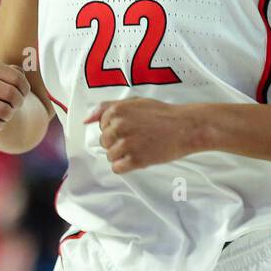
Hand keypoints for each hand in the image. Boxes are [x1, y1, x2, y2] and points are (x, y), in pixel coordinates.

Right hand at [0, 58, 29, 134]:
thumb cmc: (6, 91)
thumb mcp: (14, 78)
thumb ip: (20, 73)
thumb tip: (23, 69)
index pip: (17, 78)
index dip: (25, 90)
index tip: (21, 92)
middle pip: (10, 94)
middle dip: (18, 103)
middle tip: (14, 105)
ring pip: (2, 110)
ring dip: (9, 114)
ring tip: (5, 112)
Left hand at [84, 97, 204, 172]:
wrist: (185, 127)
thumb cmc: (161, 114)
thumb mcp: (134, 102)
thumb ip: (107, 107)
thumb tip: (85, 120)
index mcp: (116, 111)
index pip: (102, 125)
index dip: (116, 128)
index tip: (131, 127)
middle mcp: (118, 126)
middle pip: (104, 142)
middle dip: (118, 142)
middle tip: (137, 138)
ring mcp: (126, 144)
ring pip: (110, 156)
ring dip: (123, 155)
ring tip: (140, 148)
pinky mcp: (135, 160)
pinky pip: (117, 168)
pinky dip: (126, 166)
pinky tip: (138, 158)